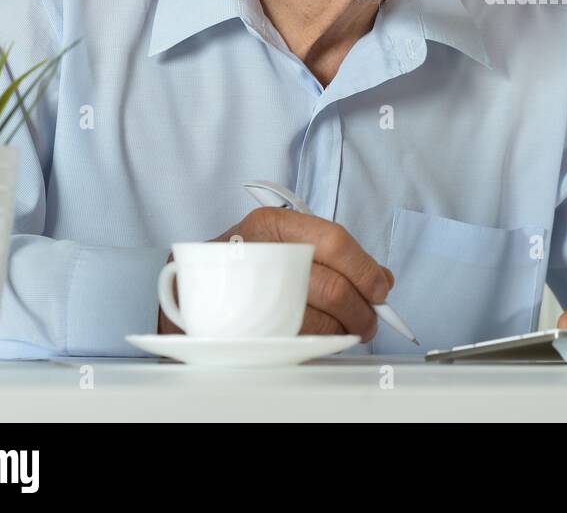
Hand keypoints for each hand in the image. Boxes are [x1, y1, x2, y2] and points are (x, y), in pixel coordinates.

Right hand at [157, 207, 394, 341]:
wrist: (184, 291)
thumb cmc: (244, 265)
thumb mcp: (284, 245)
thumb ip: (333, 256)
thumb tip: (382, 279)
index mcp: (273, 224)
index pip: (334, 241)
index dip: (366, 269)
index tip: (381, 288)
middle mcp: (259, 251)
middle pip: (330, 285)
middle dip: (361, 309)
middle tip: (370, 320)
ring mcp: (246, 290)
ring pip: (317, 317)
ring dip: (343, 330)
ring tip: (350, 331)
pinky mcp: (241, 326)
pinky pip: (295, 339)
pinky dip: (320, 342)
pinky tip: (324, 338)